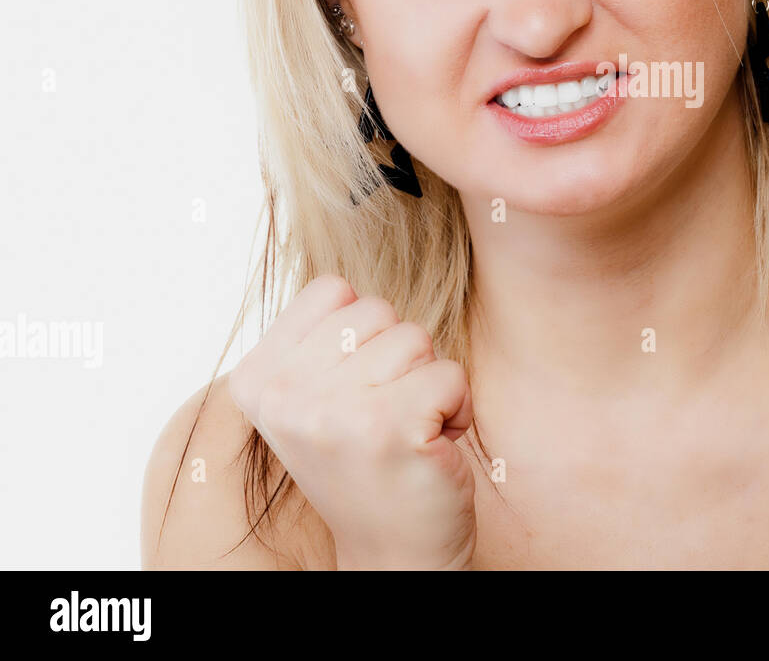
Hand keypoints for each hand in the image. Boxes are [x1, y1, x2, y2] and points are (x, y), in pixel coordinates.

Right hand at [228, 275, 476, 569]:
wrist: (392, 551)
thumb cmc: (366, 459)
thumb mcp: (316, 395)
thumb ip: (321, 336)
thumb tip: (347, 272)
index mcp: (257, 379)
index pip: (332, 290)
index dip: (362, 331)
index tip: (353, 386)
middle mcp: (284, 395)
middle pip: (377, 310)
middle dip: (398, 357)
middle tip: (385, 415)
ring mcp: (334, 412)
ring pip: (416, 339)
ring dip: (427, 383)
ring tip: (406, 431)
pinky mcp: (390, 429)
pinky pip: (451, 373)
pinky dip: (457, 407)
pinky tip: (430, 447)